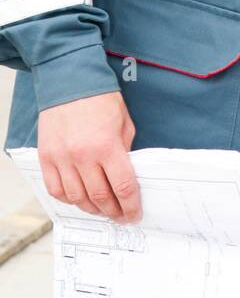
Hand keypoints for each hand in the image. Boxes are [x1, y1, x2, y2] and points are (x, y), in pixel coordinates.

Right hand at [38, 91, 141, 222]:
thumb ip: (125, 150)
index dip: (131, 206)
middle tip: (120, 215)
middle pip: (100, 198)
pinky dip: (69, 199)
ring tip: (101, 209)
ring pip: (77, 198)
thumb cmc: (100, 100)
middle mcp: (83, 156)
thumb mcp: (125, 123)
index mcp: (107, 147)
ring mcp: (62, 158)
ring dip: (92, 209)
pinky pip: (56, 189)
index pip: (123, 187)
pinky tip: (79, 198)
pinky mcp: (46, 157)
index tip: (134, 214)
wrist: (70, 82)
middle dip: (113, 211)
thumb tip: (126, 174)